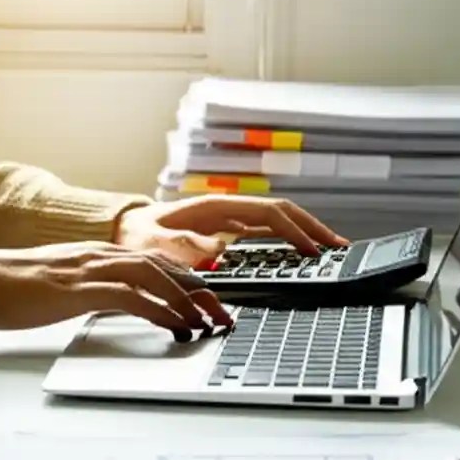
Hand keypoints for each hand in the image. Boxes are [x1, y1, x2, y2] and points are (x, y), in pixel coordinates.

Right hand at [0, 242, 232, 337]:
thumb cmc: (11, 289)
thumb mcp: (64, 288)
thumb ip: (95, 292)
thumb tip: (123, 309)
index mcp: (98, 254)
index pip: (155, 262)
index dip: (188, 281)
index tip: (211, 302)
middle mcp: (100, 255)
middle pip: (164, 267)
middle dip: (200, 291)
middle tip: (223, 315)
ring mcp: (89, 269)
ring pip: (154, 276)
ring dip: (186, 300)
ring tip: (208, 322)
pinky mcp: (77, 288)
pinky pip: (129, 296)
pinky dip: (158, 309)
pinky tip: (174, 324)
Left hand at [114, 195, 350, 265]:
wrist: (120, 233)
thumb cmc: (135, 238)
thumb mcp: (156, 246)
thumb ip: (185, 249)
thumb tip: (220, 252)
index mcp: (215, 207)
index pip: (268, 214)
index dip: (294, 231)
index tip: (313, 250)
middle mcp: (226, 209)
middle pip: (282, 212)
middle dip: (312, 227)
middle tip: (339, 245)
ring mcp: (227, 218)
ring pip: (277, 221)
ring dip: (303, 232)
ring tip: (328, 248)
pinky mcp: (225, 231)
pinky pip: (264, 232)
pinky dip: (286, 241)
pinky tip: (299, 252)